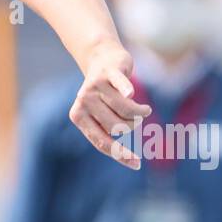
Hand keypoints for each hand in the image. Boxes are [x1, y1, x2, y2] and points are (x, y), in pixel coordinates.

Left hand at [68, 42, 151, 168]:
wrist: (101, 58)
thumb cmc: (104, 93)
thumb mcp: (101, 113)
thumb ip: (109, 131)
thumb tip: (129, 160)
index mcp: (78, 117)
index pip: (102, 142)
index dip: (121, 154)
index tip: (136, 164)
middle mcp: (83, 102)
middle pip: (117, 127)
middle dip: (132, 125)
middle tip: (137, 118)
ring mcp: (96, 86)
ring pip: (125, 110)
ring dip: (140, 113)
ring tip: (144, 110)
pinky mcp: (109, 72)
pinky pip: (121, 86)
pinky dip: (126, 90)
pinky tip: (130, 94)